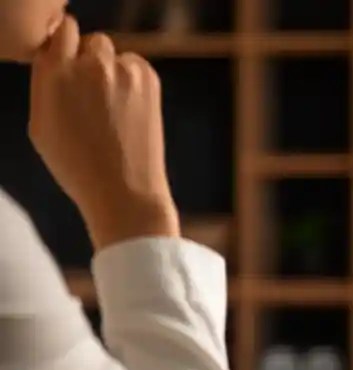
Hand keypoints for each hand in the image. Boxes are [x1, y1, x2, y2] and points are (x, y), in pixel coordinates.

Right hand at [28, 16, 179, 249]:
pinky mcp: (148, 79)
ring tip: (111, 107)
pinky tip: (128, 110)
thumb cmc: (76, 164)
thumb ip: (46, 83)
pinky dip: (131, 79)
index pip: (60, 31)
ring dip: (111, 70)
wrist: (123, 190)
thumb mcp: (41, 124)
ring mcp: (122, 70)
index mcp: (55, 74)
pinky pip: (135, 65)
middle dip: (89, 60)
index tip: (67, 63)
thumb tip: (56, 57)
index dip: (65, 46)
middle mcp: (89, 65)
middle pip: (90, 41)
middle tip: (91, 93)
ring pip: (114, 54)